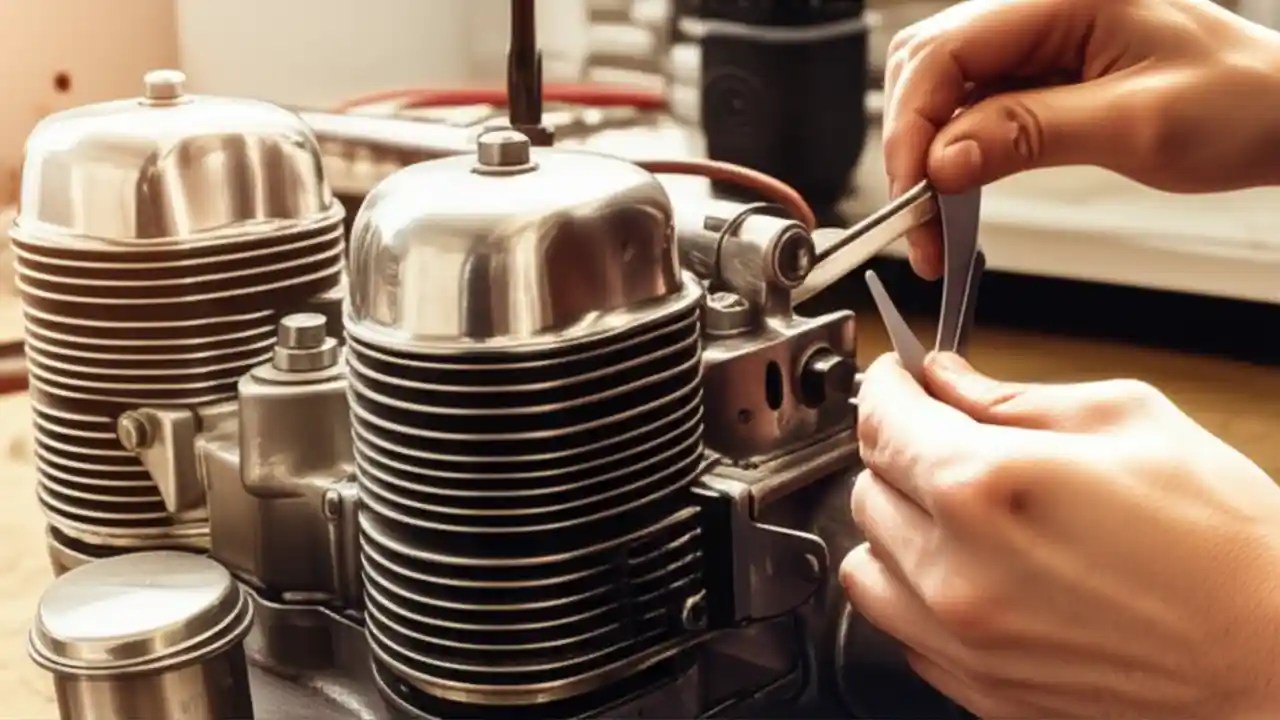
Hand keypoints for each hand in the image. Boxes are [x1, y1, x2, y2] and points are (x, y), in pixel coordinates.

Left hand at [841, 352, 1279, 718]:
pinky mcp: (978, 688)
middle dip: (901, 454)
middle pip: (867, 489)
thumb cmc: (1226, 546)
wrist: (1276, 662)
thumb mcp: (1128, 421)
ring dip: (899, 528)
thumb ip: (1012, 397)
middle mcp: (956, 570)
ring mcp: (962, 640)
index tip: (895, 381)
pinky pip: (901, 626)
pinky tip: (980, 572)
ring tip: (963, 515)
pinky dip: (919, 592)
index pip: (879, 421)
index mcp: (985, 488)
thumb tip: (947, 381)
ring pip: (867, 564)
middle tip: (951, 443)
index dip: (883, 388)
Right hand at [883, 0, 1279, 277]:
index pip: (945, 50)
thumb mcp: (1135, 125)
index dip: (913, 124)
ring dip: (926, 152)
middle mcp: (1040, 8)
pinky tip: (957, 192)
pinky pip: (972, 106)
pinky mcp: (1039, 73)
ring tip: (934, 217)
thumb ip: (1028, 135)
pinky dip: (955, 154)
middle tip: (918, 216)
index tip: (913, 189)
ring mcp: (1037, 39)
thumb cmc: (1242, 105)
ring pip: (940, 88)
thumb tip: (942, 160)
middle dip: (910, 142)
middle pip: (927, 64)